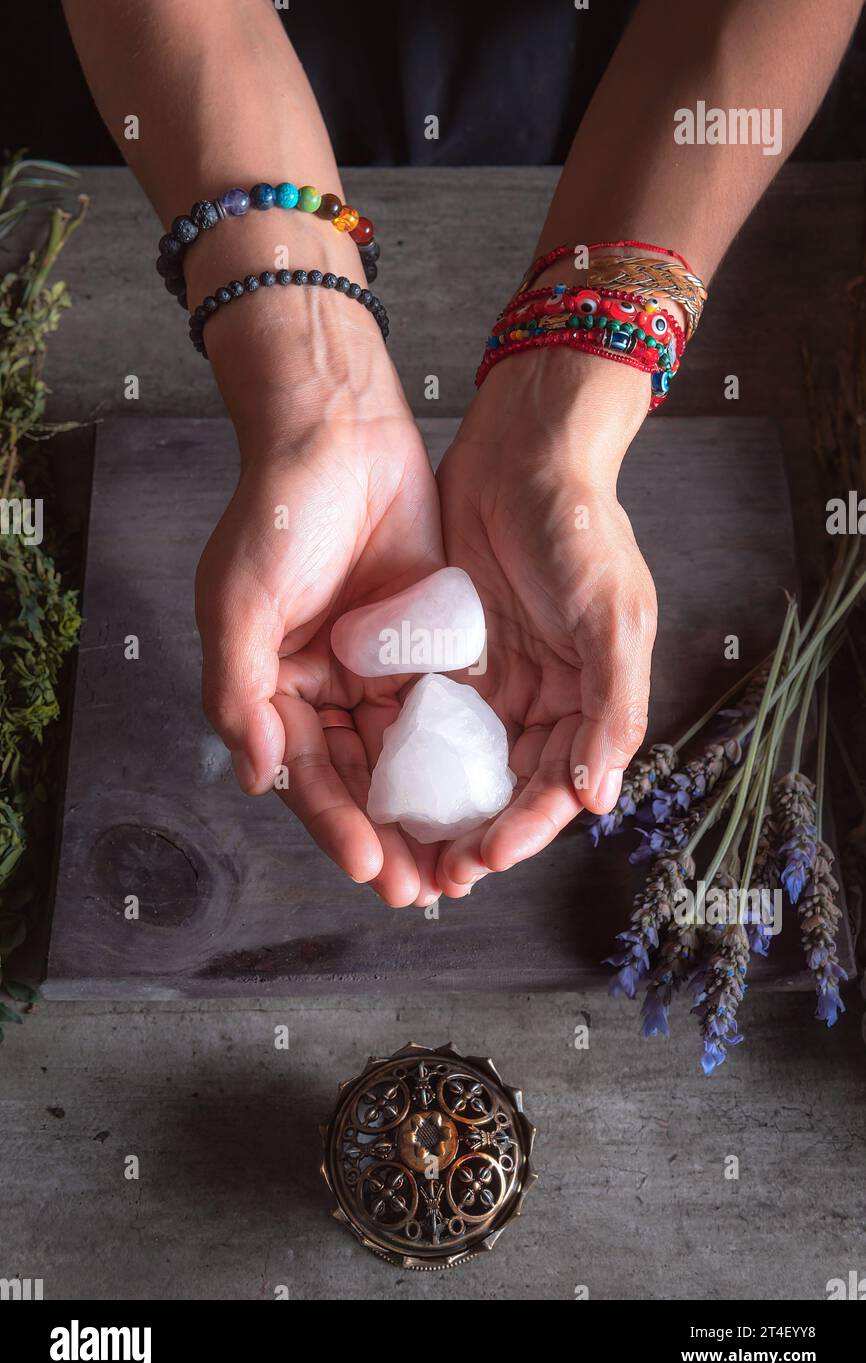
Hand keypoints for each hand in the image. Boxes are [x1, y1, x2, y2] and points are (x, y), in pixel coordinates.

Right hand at [194, 290, 444, 907]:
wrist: (341, 430)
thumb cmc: (277, 512)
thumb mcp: (237, 603)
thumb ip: (238, 692)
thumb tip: (256, 778)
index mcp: (272, 688)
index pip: (306, 776)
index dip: (336, 826)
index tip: (371, 868)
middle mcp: (323, 689)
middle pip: (359, 782)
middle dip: (389, 838)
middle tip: (424, 890)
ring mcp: (376, 669)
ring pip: (405, 758)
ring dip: (429, 811)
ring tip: (461, 862)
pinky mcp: (424, 644)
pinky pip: (443, 709)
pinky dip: (460, 753)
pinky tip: (489, 791)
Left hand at [434, 348, 657, 896]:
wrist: (525, 449)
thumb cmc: (581, 527)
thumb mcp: (612, 615)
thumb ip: (613, 706)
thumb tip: (601, 798)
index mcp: (587, 700)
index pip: (555, 786)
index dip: (522, 830)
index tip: (483, 860)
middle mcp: (540, 699)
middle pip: (503, 788)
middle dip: (472, 837)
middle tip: (432, 878)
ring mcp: (490, 678)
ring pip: (459, 764)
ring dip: (433, 809)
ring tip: (399, 850)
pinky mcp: (445, 652)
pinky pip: (422, 715)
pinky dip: (404, 752)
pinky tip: (374, 781)